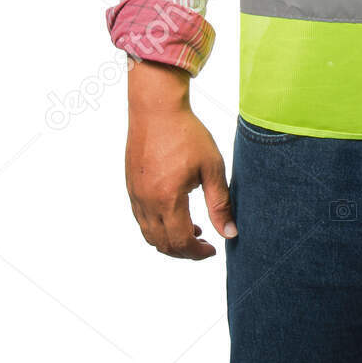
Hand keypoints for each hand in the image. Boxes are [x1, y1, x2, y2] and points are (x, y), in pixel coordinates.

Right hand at [125, 91, 235, 260]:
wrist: (156, 110)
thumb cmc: (186, 134)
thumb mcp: (212, 167)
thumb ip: (220, 204)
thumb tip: (230, 233)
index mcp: (168, 199)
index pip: (181, 242)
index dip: (198, 252)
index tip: (213, 249)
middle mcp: (146, 202)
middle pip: (162, 244)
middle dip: (184, 251)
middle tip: (204, 243)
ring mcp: (135, 195)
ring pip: (149, 234)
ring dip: (169, 240)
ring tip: (192, 230)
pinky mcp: (131, 187)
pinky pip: (141, 219)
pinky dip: (157, 226)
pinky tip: (174, 214)